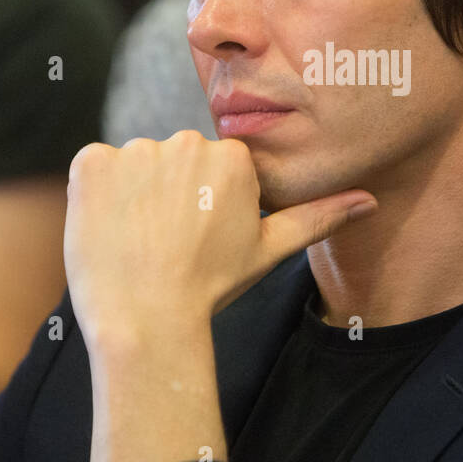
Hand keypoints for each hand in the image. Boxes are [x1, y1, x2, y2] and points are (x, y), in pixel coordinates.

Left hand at [63, 130, 375, 352]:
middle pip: (174, 161)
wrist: (146, 319)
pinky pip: (94, 168)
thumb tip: (369, 201)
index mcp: (231, 158)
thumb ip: (318, 216)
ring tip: (138, 241)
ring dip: (132, 194)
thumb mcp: (269, 250)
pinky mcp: (92, 162)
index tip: (197, 237)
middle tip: (168, 241)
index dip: (202, 205)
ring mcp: (136, 150)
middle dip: (169, 194)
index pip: (210, 168)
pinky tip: (109, 230)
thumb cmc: (210, 286)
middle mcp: (187, 142)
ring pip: (135, 166)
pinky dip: (96, 196)